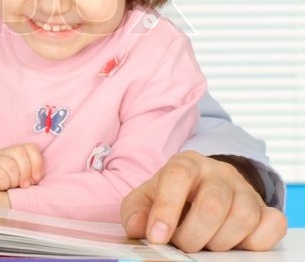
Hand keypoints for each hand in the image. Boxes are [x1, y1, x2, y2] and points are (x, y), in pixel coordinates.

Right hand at [0, 144, 43, 189]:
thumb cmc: (10, 189)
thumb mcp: (24, 180)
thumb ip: (32, 174)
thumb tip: (37, 177)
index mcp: (15, 153)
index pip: (30, 148)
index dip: (36, 163)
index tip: (36, 179)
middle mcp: (3, 153)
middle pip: (19, 153)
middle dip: (25, 172)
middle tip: (23, 185)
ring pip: (10, 164)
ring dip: (14, 180)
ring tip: (11, 187)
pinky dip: (4, 183)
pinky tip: (1, 187)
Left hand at [120, 151, 286, 251]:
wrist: (205, 190)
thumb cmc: (173, 197)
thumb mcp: (147, 198)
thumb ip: (136, 211)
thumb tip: (138, 228)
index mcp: (186, 163)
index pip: (177, 177)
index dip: (166, 208)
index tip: (157, 237)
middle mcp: (219, 172)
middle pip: (212, 205)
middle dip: (193, 235)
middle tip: (183, 244)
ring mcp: (245, 189)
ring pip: (242, 218)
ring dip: (220, 242)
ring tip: (206, 243)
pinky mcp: (266, 209)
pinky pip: (272, 226)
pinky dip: (256, 242)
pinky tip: (236, 243)